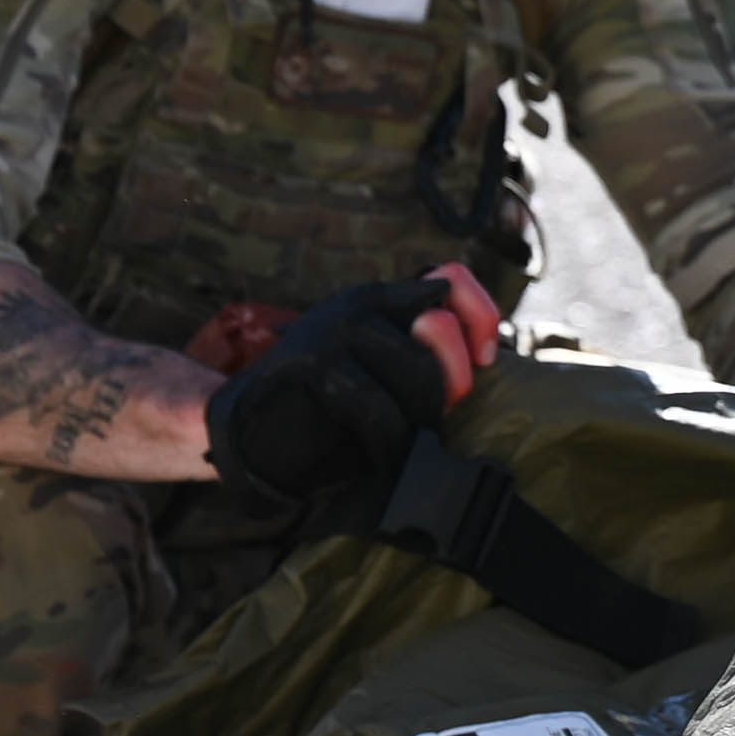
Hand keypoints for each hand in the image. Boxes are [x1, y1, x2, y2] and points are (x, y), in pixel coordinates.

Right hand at [202, 266, 494, 506]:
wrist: (248, 433)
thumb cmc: (326, 412)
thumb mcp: (382, 375)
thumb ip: (425, 357)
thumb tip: (485, 356)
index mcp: (380, 301)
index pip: (450, 281)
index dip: (480, 317)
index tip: (486, 358)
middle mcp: (359, 306)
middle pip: (442, 335)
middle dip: (447, 387)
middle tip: (426, 420)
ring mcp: (333, 329)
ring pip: (417, 373)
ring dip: (416, 421)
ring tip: (398, 441)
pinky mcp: (313, 361)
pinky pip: (378, 406)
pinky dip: (388, 442)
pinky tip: (379, 455)